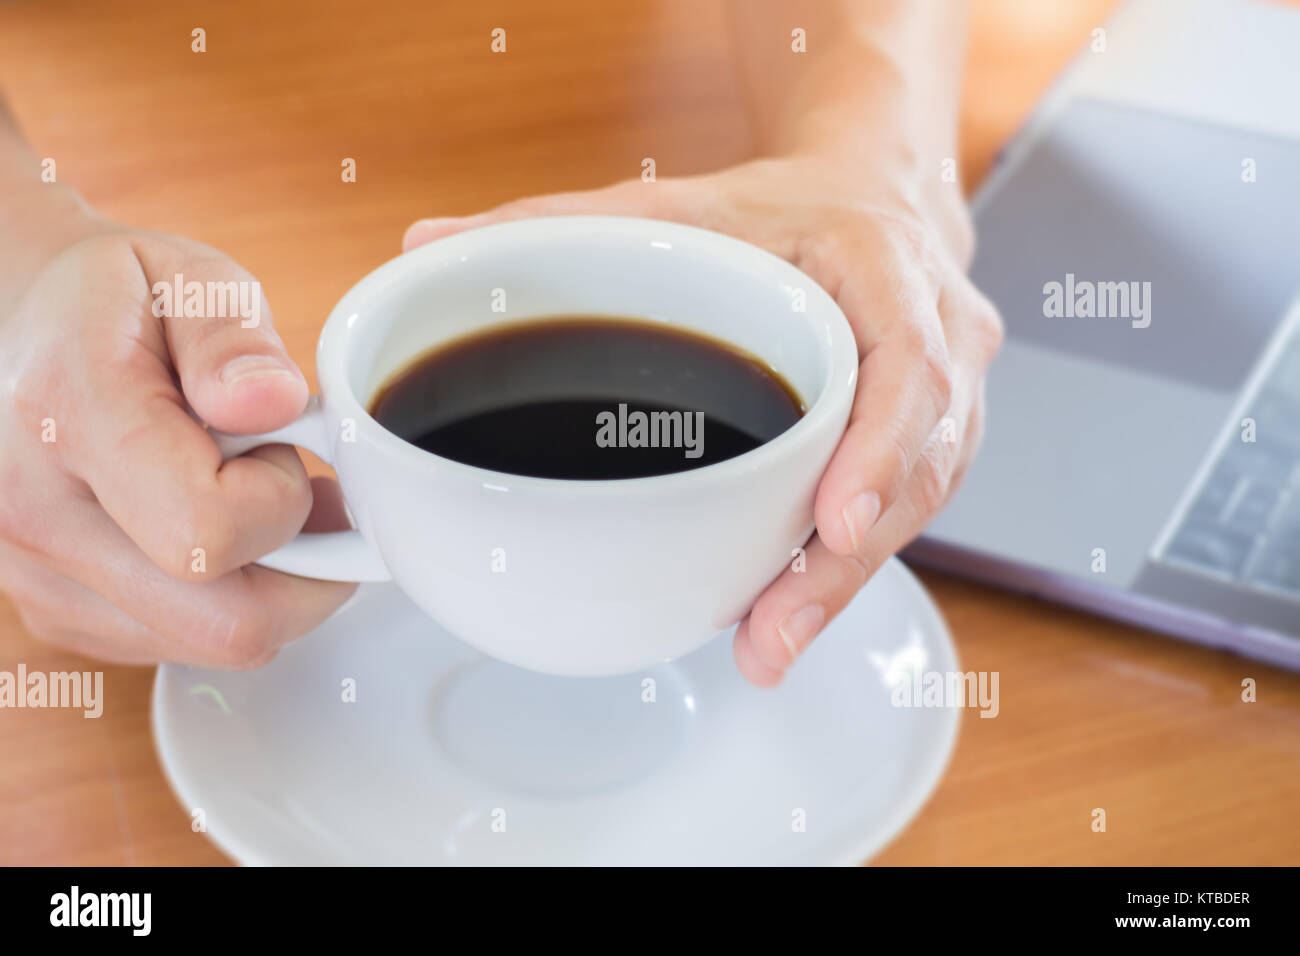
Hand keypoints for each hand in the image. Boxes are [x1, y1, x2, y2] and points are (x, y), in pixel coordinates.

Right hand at [0, 223, 355, 665]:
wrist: (14, 330)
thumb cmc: (113, 300)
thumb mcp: (186, 277)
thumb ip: (231, 337)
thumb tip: (268, 403)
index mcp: (68, 416)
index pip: (210, 530)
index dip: (281, 499)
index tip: (285, 446)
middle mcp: (36, 513)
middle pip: (226, 622)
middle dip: (306, 568)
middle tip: (304, 492)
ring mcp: (33, 574)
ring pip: (209, 645)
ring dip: (269, 586)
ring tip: (257, 499)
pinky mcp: (51, 611)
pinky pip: (174, 647)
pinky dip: (222, 603)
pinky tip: (216, 530)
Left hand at [403, 156, 1002, 685]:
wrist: (866, 201)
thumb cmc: (775, 211)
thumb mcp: (672, 205)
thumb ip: (558, 223)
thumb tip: (429, 245)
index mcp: (879, 262)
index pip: (910, 361)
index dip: (883, 449)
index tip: (836, 526)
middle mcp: (937, 329)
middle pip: (925, 458)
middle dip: (847, 562)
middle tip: (774, 631)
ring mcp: (952, 390)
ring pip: (924, 499)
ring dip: (846, 582)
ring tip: (769, 643)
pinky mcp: (936, 435)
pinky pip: (909, 506)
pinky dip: (848, 565)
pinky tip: (786, 610)